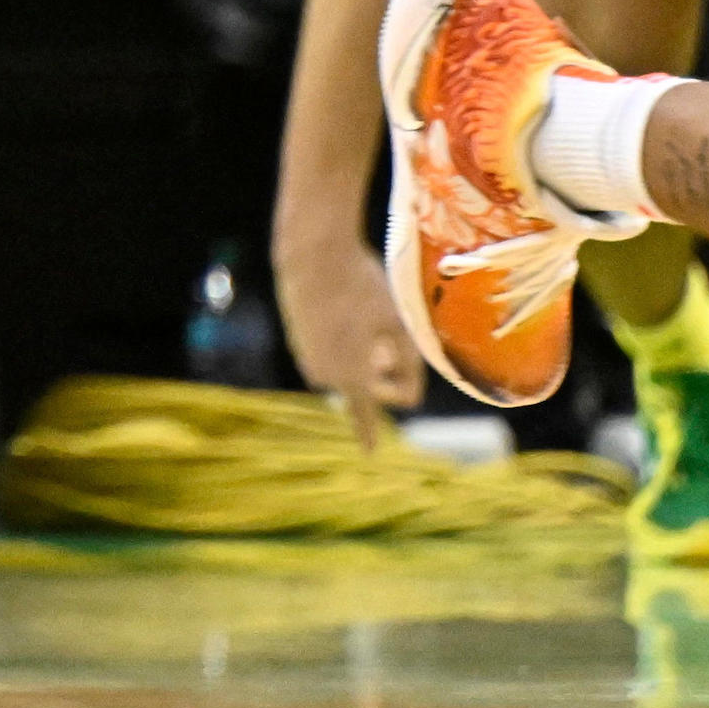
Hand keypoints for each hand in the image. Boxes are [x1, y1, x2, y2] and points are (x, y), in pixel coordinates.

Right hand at [276, 226, 418, 444]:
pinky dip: (343, 343)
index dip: (369, 435)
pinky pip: (328, 354)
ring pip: (346, 369)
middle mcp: (325, 374)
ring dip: (363, 357)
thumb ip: (411, 363)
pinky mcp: (297, 340)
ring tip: (369, 323)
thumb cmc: (362, 287)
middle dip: (382, 373)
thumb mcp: (399, 323)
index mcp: (351, 375)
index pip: (365, 416)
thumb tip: (410, 391)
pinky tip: (347, 313)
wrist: (312, 255)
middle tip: (389, 342)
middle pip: (364, 388)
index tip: (369, 452)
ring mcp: (307, 357)